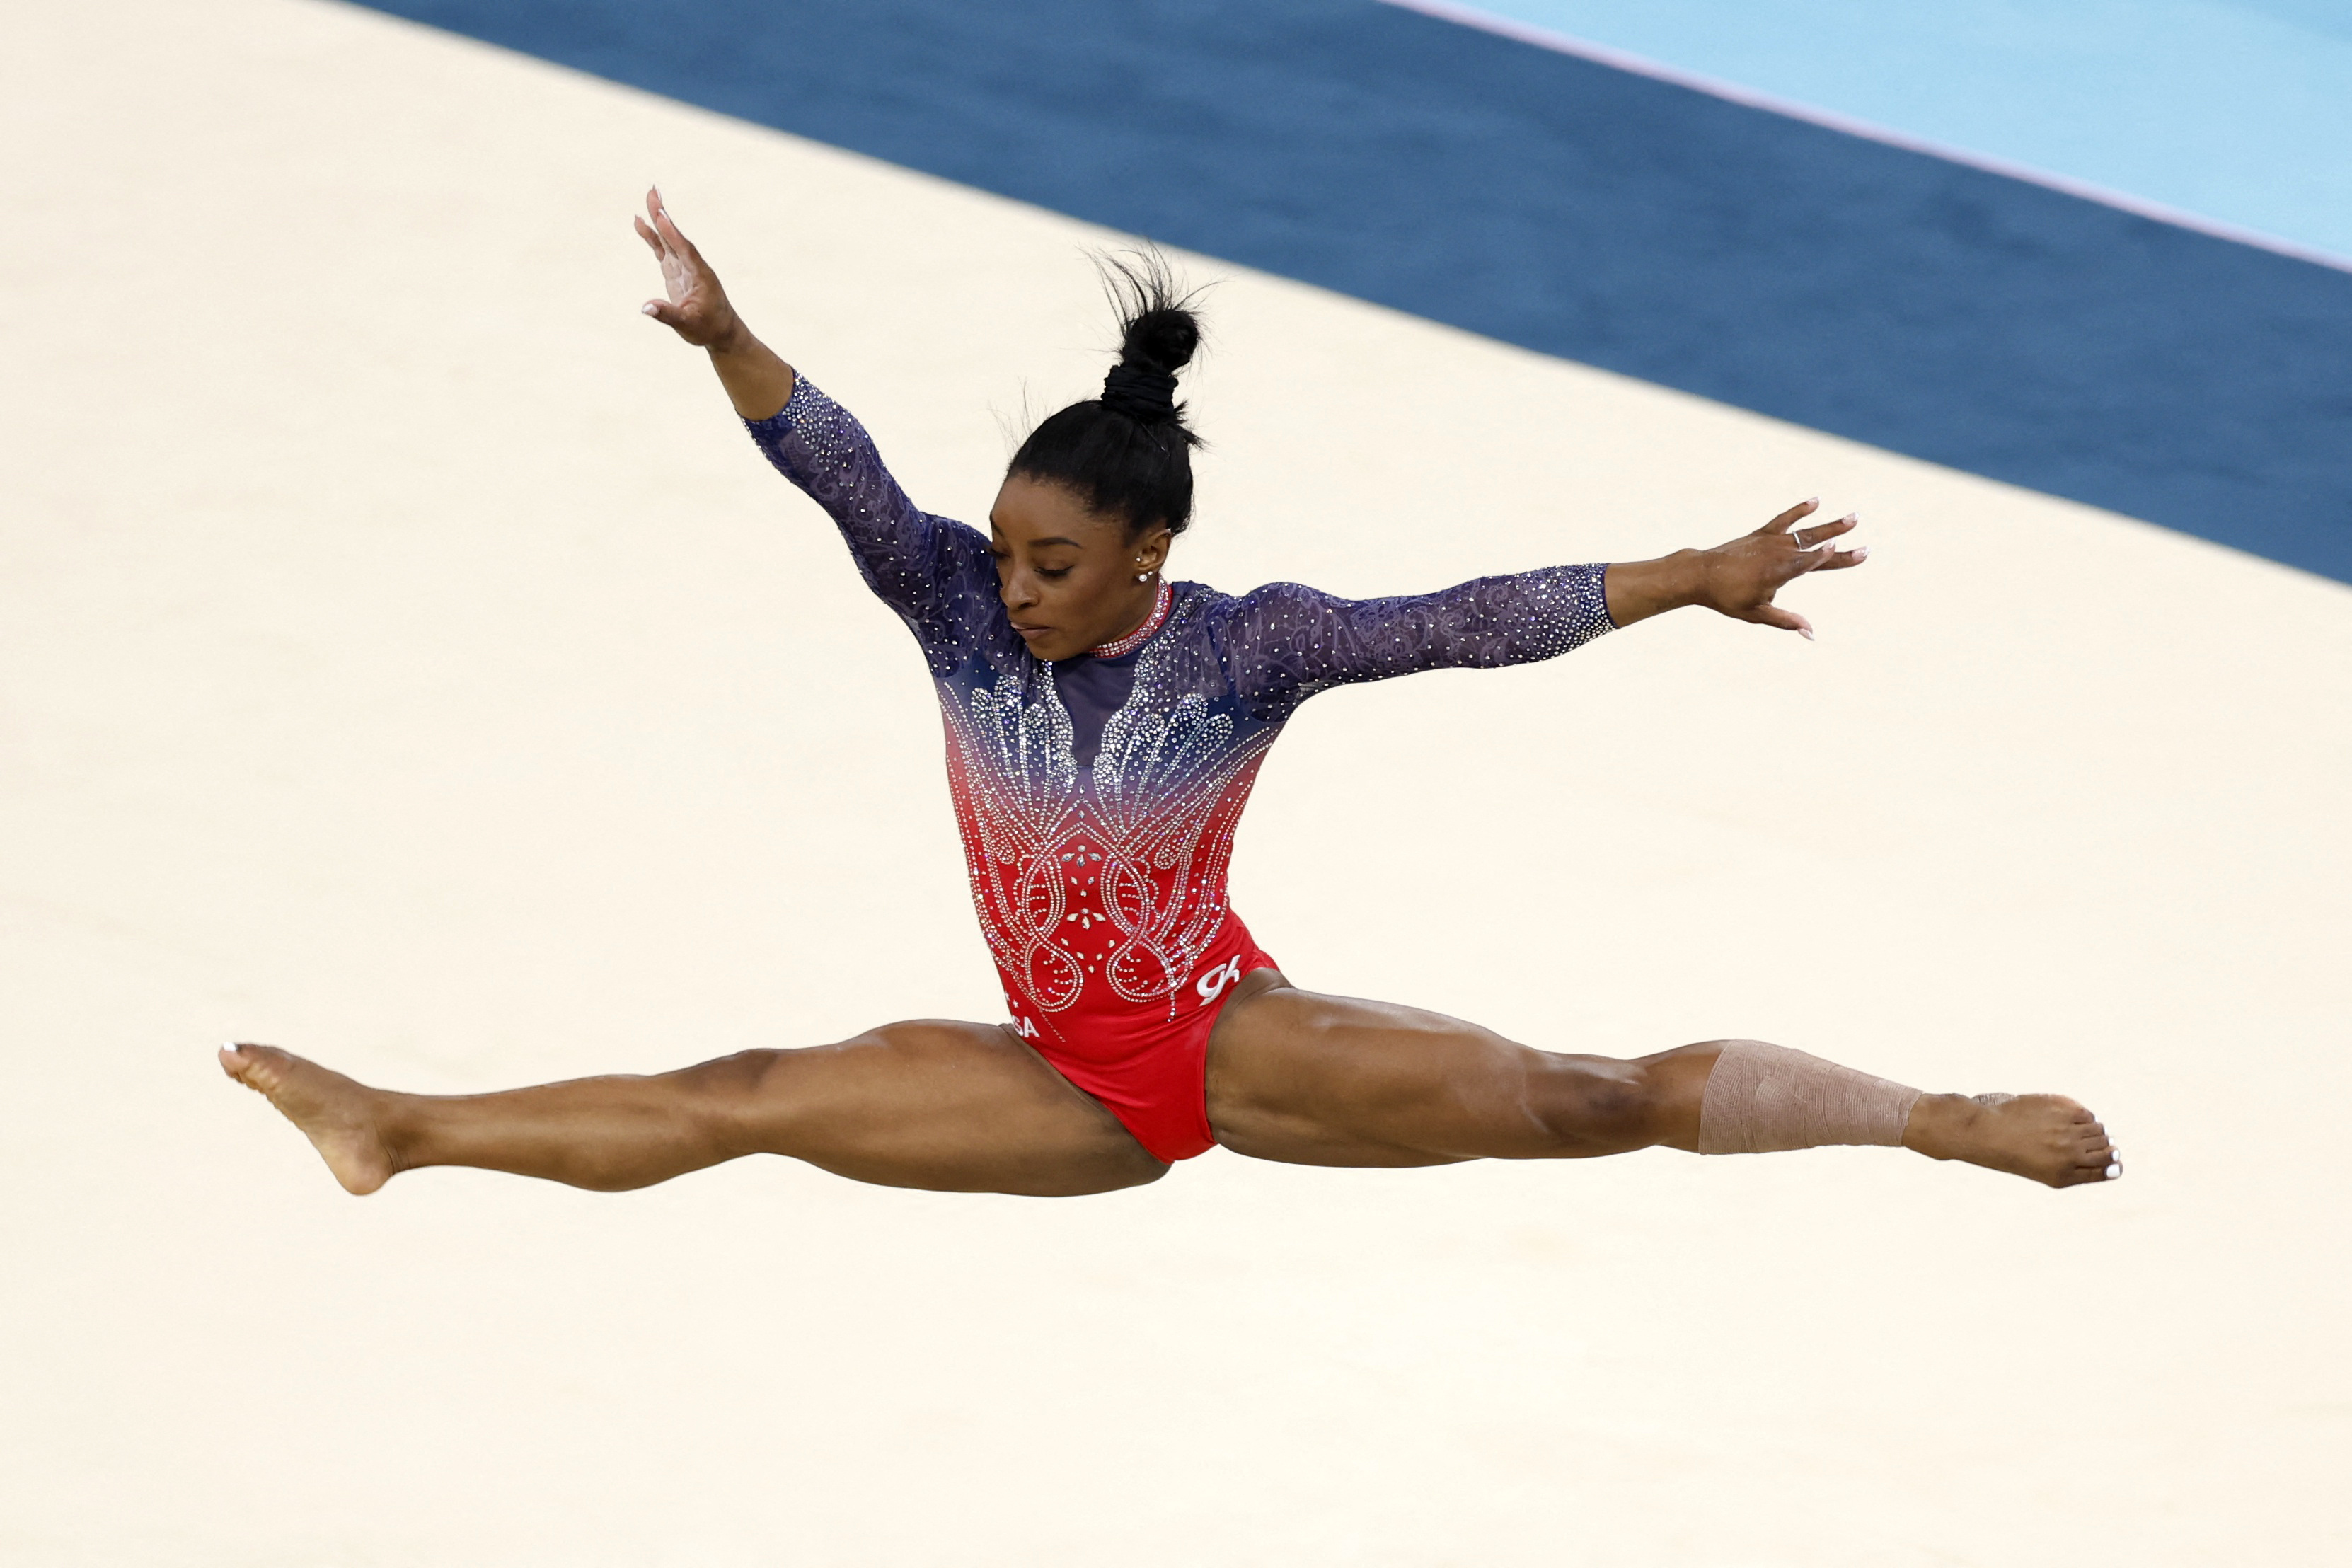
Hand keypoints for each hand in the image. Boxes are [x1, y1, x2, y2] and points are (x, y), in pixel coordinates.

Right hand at [635, 187, 741, 347]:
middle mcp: (692, 266)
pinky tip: (640, 223)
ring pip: (668, 239)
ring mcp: (684, 267)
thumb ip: (668, 315)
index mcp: (700, 275)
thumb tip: (646, 308)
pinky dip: (652, 237)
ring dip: (658, 220)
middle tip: (653, 191)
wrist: (721, 332)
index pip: (684, 250)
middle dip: (663, 215)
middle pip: (675, 236)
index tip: (661, 216)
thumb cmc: (708, 329)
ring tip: (648, 197)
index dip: (672, 234)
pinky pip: (662, 249)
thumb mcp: (688, 326)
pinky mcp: (676, 271)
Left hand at [1605, 498, 1868, 637]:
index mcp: (1776, 572)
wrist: (1700, 574)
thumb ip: (1785, 620)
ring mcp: (1770, 541)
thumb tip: (1811, 633)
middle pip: (1813, 547)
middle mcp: (1776, 553)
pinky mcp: (1762, 534)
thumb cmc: (1727, 598)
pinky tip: (1816, 501)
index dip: (1822, 556)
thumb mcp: (1756, 613)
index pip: (1805, 564)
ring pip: (1805, 531)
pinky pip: (1784, 520)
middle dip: (1839, 545)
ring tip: (1854, 518)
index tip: (1838, 546)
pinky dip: (1799, 510)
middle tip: (1865, 546)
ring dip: (1830, 525)